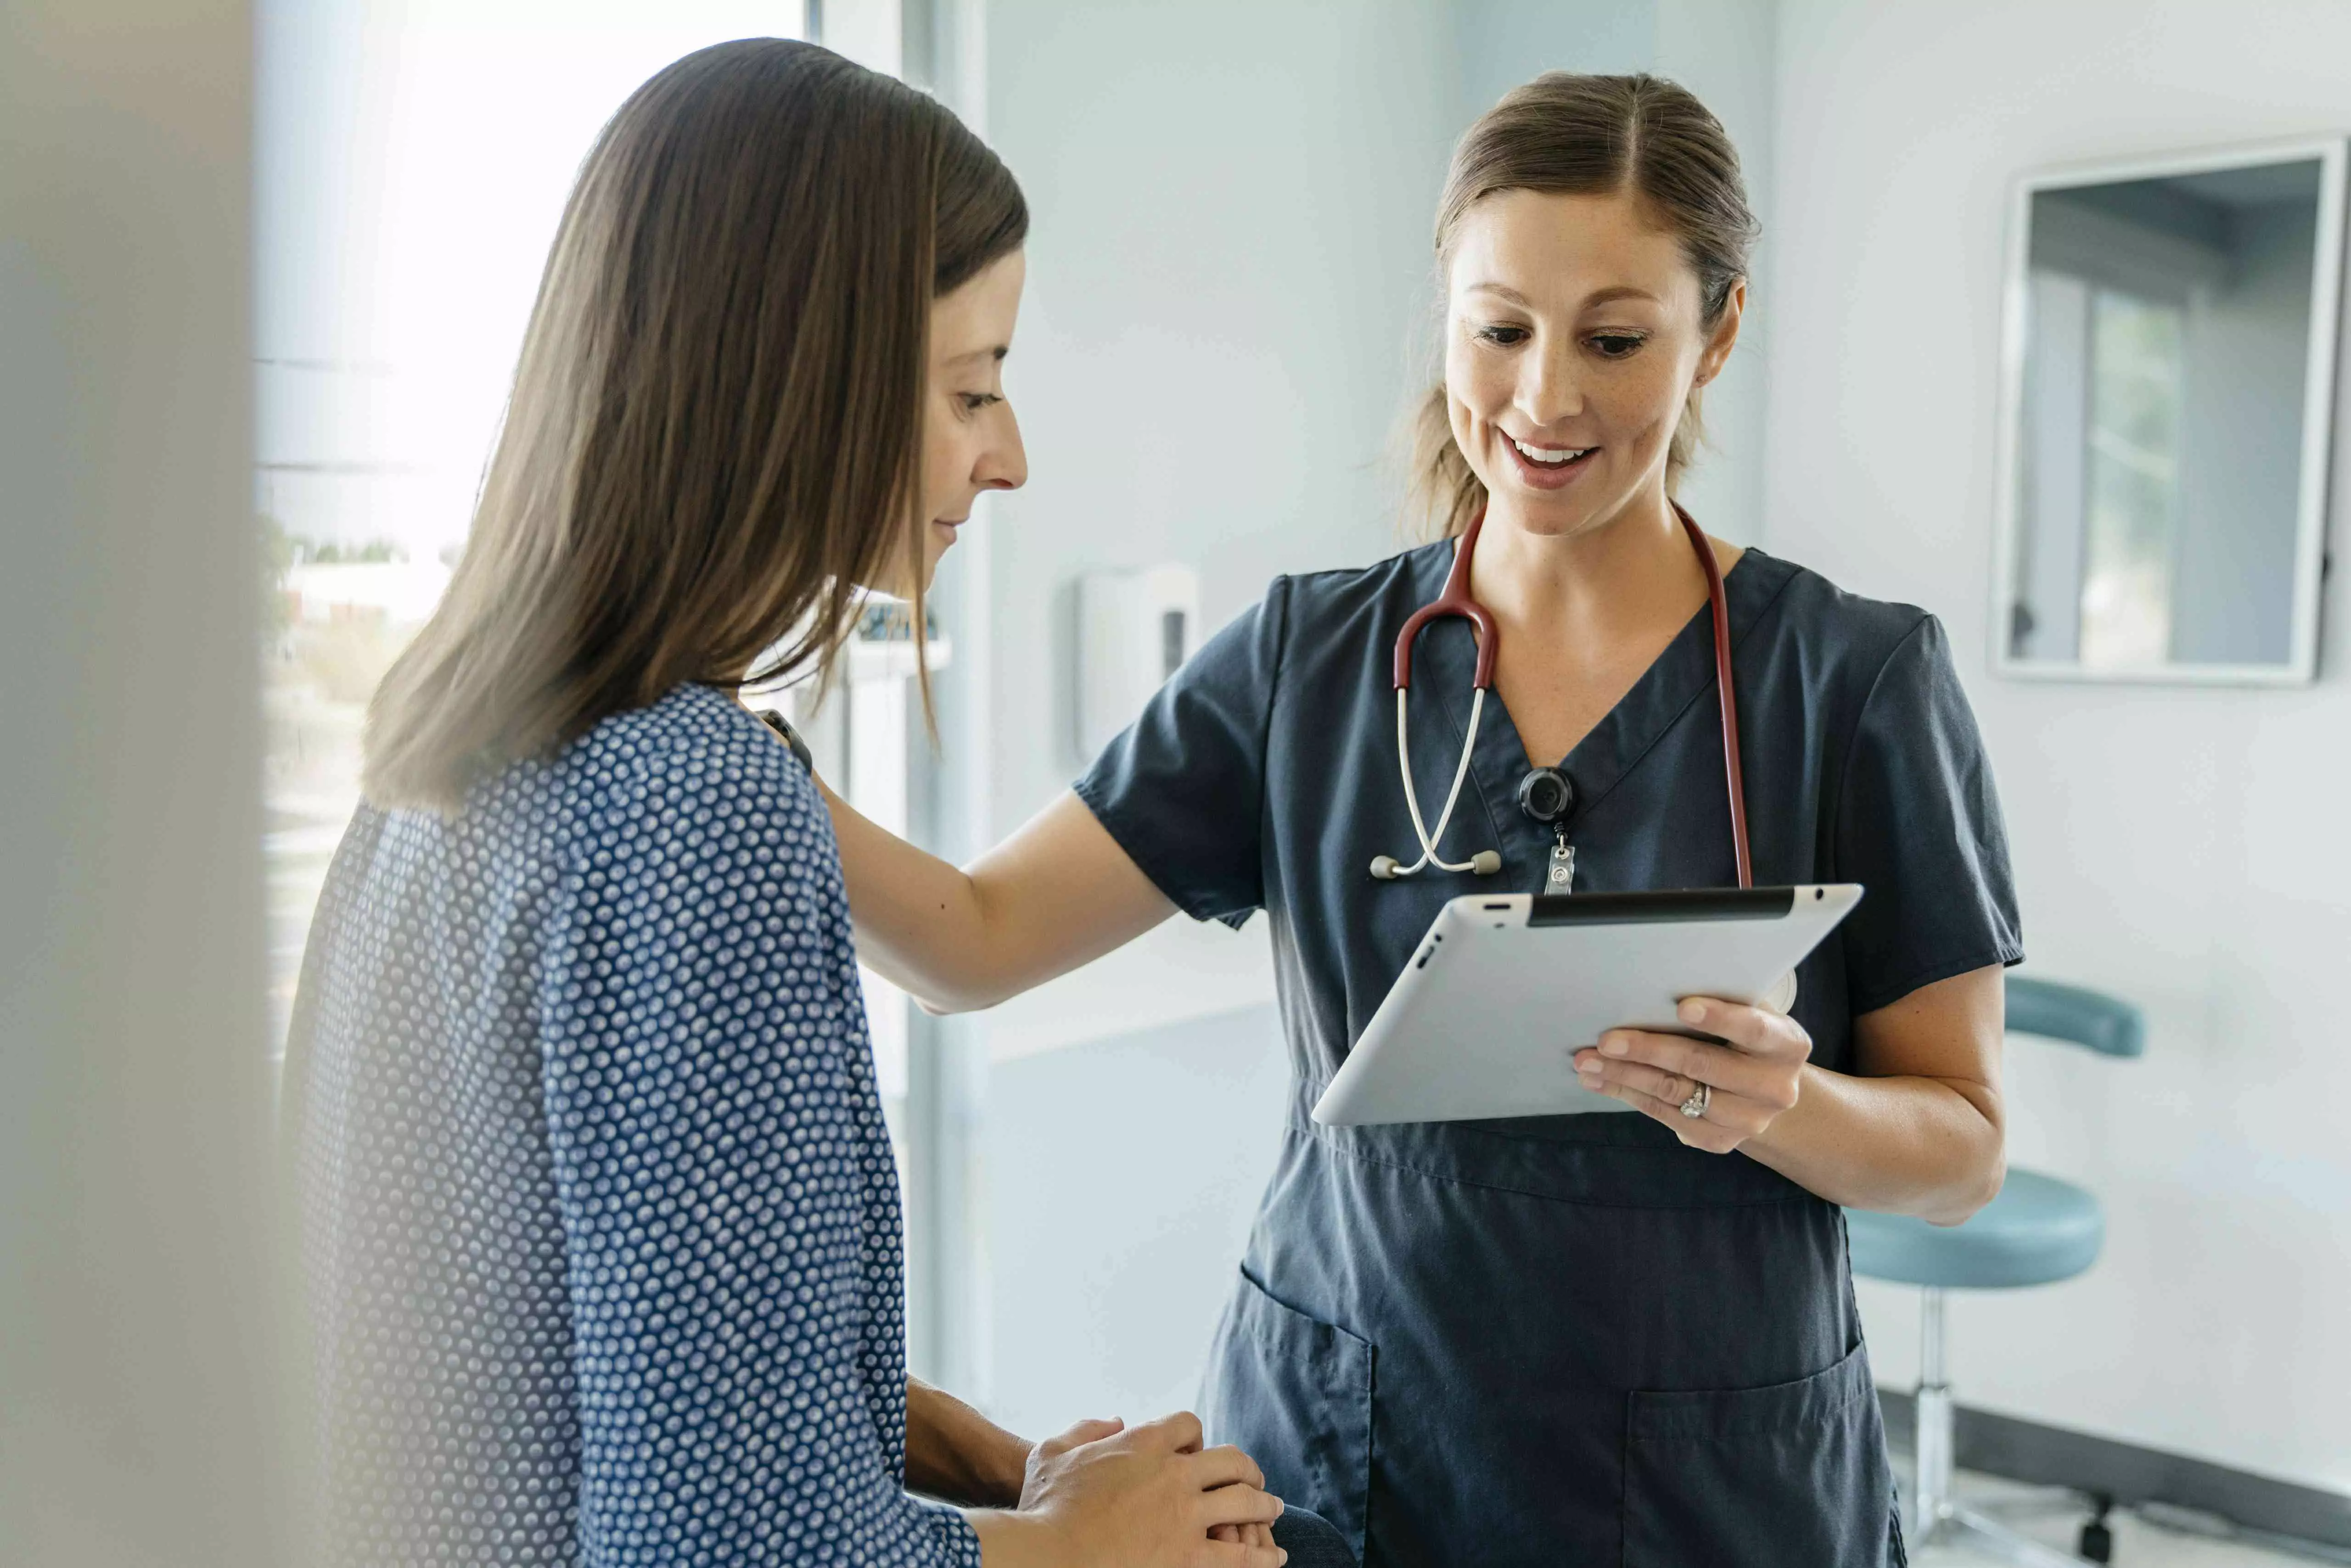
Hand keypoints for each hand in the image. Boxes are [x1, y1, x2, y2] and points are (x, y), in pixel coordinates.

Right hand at [1005, 1411, 1284, 1567]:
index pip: (1188, 1425)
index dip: (1195, 1436)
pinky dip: (1261, 1557)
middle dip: (1245, 1468)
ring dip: (1264, 1504)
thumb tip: (1115, 1421)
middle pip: (1230, 1460)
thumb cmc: (1044, 1507)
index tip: (1194, 1451)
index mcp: (1143, 1443)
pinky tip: (1275, 1557)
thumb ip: (1086, 1430)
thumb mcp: (1052, 1452)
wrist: (1048, 1556)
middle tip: (1252, 1478)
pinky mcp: (1188, 1557)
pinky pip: (1238, 1556)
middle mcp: (1174, 1474)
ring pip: (1244, 1502)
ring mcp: (1185, 1515)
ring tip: (1273, 1509)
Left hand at [1573, 994, 1808, 1153]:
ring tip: (1588, 1061)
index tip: (1682, 1006)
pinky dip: (1629, 1095)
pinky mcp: (1719, 1141)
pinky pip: (1665, 1115)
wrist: (1763, 1091)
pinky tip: (1601, 1080)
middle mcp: (1775, 1087)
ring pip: (1676, 1094)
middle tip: (1606, 1040)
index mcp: (1787, 1044)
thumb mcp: (1748, 1013)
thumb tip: (1657, 978)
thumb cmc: (1744, 1037)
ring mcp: (1749, 1120)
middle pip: (1703, 1065)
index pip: (1753, 1029)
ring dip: (1625, 1076)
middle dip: (1649, 1050)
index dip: (1719, 1018)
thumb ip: (1721, 999)